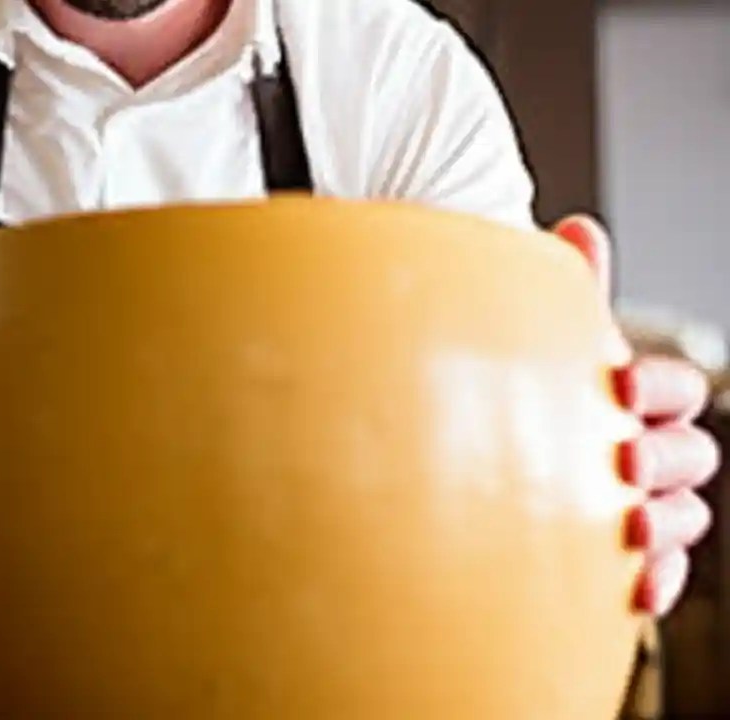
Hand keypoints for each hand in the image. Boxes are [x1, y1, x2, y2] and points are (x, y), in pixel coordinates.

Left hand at [554, 216, 719, 615]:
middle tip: (621, 459)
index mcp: (633, 399)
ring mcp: (638, 507)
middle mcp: (646, 452)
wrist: (466, 478)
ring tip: (629, 527)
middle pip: (691, 455)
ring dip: (668, 522)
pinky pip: (661, 575)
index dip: (659, 387)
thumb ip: (568, 298)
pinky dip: (657, 580)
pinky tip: (634, 587)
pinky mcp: (618, 560)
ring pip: (686, 515)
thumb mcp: (539, 350)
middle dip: (665, 456)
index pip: (678, 390)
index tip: (618, 385)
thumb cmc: (517, 403)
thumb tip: (578, 229)